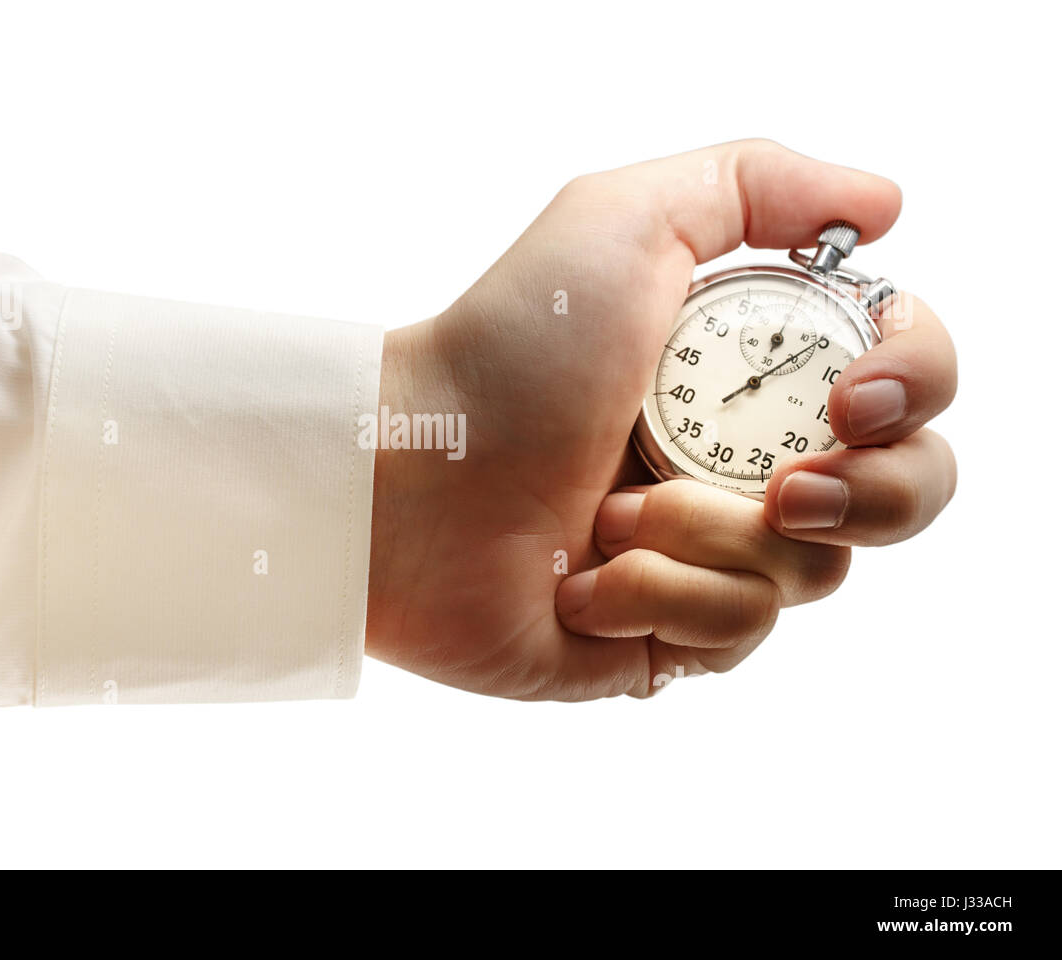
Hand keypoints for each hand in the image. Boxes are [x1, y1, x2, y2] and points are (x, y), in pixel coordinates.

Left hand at [366, 140, 956, 699]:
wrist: (410, 480)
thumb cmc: (508, 349)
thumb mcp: (628, 219)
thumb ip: (759, 185)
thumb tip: (884, 209)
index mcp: (751, 369)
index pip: (904, 383)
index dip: (914, 387)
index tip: (852, 400)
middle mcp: (744, 460)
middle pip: (904, 491)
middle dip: (872, 493)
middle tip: (783, 485)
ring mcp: (711, 555)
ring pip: (816, 570)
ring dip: (708, 535)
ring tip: (607, 515)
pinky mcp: (670, 635)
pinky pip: (738, 635)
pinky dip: (661, 597)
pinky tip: (583, 579)